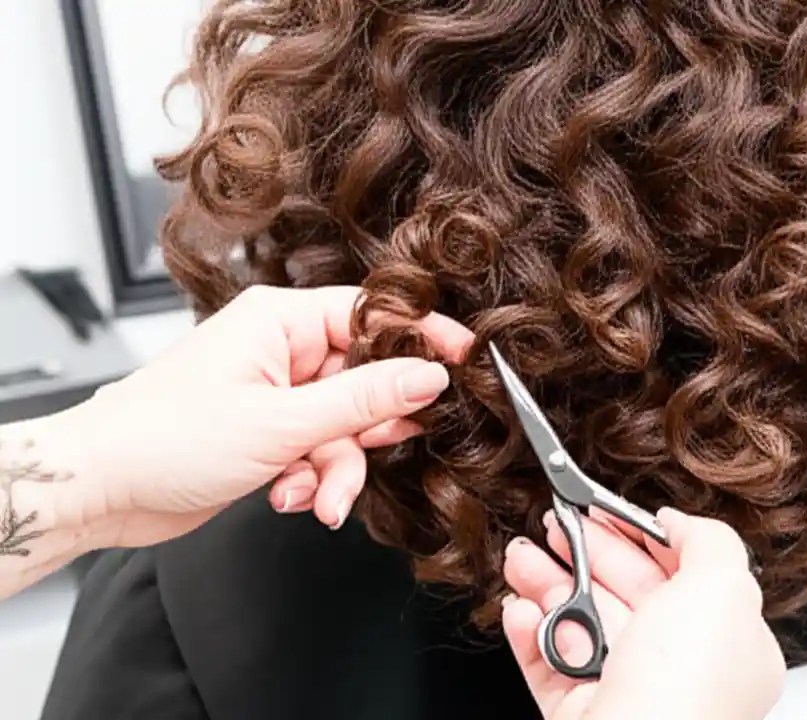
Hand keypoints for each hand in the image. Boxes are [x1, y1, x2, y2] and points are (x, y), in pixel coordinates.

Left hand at [46, 285, 472, 547]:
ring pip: (345, 426)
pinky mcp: (270, 431)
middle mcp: (282, 350)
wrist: (101, 488)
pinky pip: (320, 449)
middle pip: (365, 379)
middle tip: (378, 448)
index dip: (420, 338)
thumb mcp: (282, 422)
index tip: (463, 362)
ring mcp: (277, 392)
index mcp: (281, 320)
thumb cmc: (164, 437)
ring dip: (338, 468)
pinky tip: (292, 497)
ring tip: (318, 497)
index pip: (372, 314)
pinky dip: (314, 478)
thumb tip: (428, 376)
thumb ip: (364, 399)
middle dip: (367, 429)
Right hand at [502, 507, 785, 719]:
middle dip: (585, 553)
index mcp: (728, 643)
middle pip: (626, 594)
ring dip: (547, 584)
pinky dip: (530, 634)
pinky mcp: (581, 717)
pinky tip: (520, 610)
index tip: (606, 510)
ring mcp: (628, 694)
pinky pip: (549, 667)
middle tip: (554, 524)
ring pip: (582, 625)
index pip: (683, 576)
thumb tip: (678, 522)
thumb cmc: (686, 688)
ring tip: (520, 559)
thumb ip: (708, 541)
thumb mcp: (724, 588)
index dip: (642, 536)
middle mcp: (680, 672)